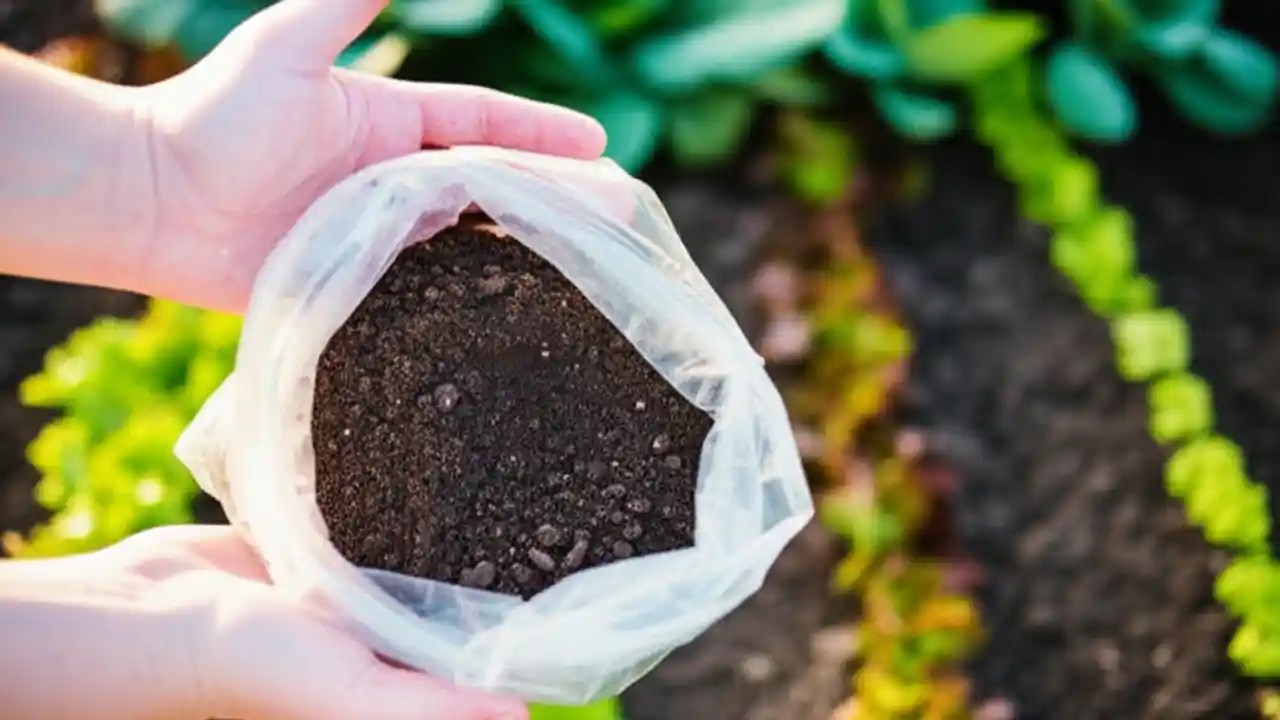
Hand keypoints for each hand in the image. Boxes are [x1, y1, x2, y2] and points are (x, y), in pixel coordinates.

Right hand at [0, 525, 525, 719]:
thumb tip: (520, 714)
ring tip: (508, 483)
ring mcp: (354, 594)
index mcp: (398, 684)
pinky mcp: (325, 552)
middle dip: (498, 572)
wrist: (155, 610)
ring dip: (453, 533)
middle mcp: (383, 640)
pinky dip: (402, 505)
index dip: (519, 636)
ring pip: (423, 560)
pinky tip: (434, 474)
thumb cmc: (251, 670)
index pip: (478, 662)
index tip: (570, 587)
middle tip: (552, 512)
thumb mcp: (352, 698)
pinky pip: (377, 524)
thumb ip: (430, 708)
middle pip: (458, 608)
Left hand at [132, 0, 605, 310]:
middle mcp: (395, 180)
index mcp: (391, 123)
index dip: (543, 133)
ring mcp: (380, 236)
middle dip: (559, 197)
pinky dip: (473, 298)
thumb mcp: (286, 47)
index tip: (598, 146)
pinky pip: (429, 293)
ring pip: (472, 241)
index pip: (486, 124)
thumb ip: (344, 3)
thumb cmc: (212, 117)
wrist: (150, 201)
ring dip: (528, 251)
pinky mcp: (359, 286)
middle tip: (621, 214)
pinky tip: (517, 314)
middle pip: (495, 187)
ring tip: (590, 270)